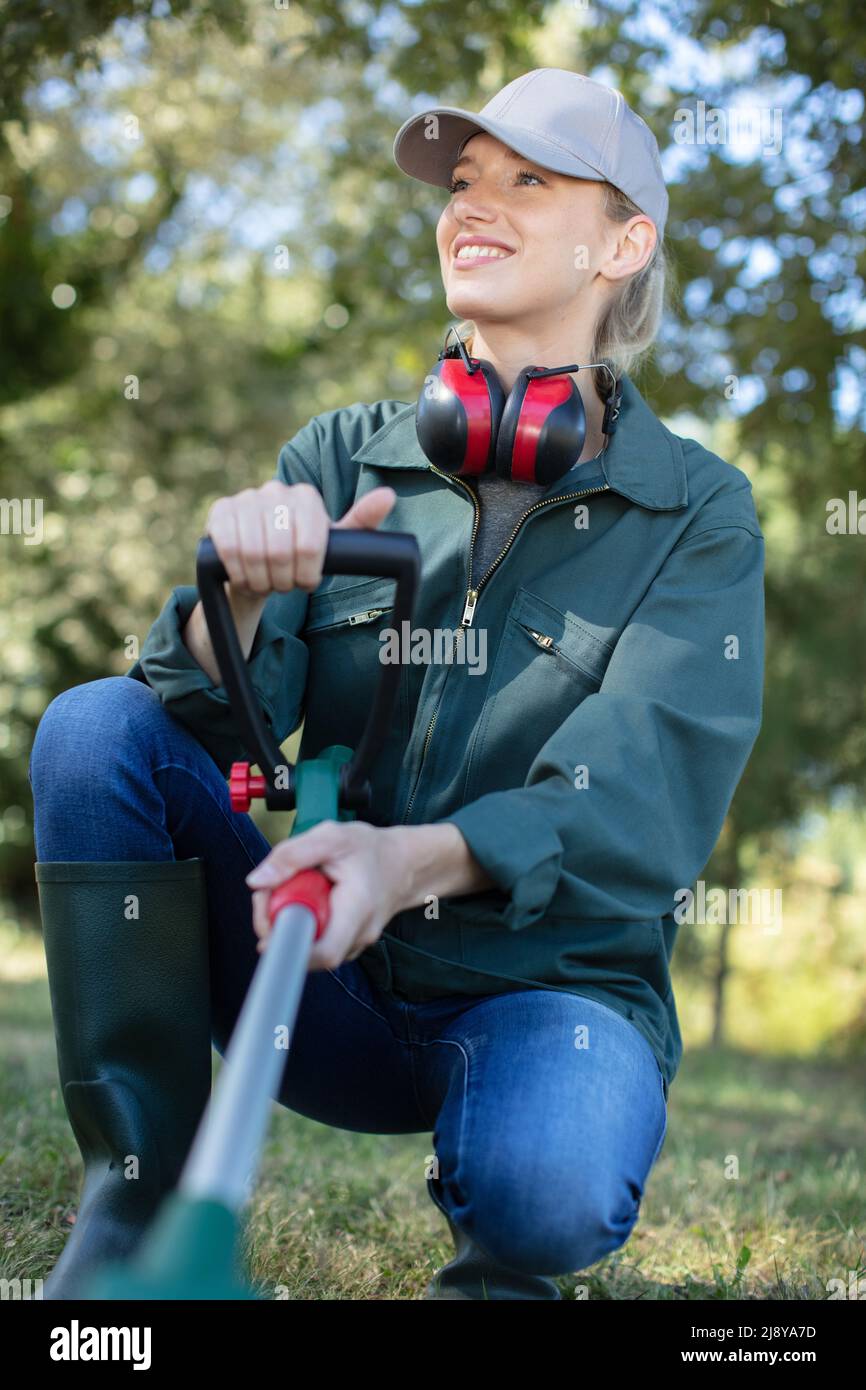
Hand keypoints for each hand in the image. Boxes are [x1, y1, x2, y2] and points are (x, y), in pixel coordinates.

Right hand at [205, 479, 396, 597]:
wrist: (258, 565)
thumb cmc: (300, 556)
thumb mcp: (333, 546)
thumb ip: (361, 525)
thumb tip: (389, 495)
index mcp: (306, 496)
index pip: (310, 546)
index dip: (306, 574)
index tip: (306, 582)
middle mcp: (275, 490)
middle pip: (281, 551)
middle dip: (282, 579)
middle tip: (283, 585)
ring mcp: (245, 498)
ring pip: (252, 552)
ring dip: (260, 578)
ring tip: (265, 581)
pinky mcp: (220, 512)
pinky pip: (228, 547)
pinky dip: (238, 571)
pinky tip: (243, 575)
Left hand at [245, 821, 407, 970]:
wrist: (404, 863)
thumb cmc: (372, 850)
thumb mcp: (332, 837)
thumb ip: (292, 854)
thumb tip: (257, 881)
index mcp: (358, 910)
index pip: (325, 952)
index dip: (291, 951)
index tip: (266, 935)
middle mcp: (359, 935)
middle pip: (308, 951)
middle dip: (277, 927)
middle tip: (265, 895)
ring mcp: (354, 942)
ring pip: (309, 947)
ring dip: (287, 924)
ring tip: (286, 890)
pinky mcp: (346, 942)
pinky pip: (316, 941)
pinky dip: (301, 924)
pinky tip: (301, 899)